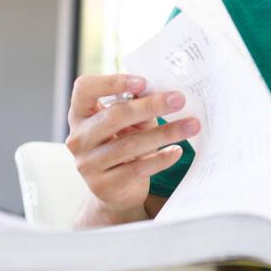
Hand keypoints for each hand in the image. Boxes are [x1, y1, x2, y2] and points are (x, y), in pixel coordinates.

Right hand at [67, 73, 199, 222]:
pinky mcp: (104, 185)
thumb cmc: (123, 143)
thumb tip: (165, 92)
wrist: (115, 189)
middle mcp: (79, 138)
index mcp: (80, 114)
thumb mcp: (128, 122)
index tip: (143, 82)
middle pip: (114, 116)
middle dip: (150, 106)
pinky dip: (160, 159)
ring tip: (191, 125)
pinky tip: (177, 151)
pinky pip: (137, 169)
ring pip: (129, 144)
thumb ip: (137, 105)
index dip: (112, 82)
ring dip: (165, 133)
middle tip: (179, 100)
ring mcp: (88, 164)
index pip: (84, 89)